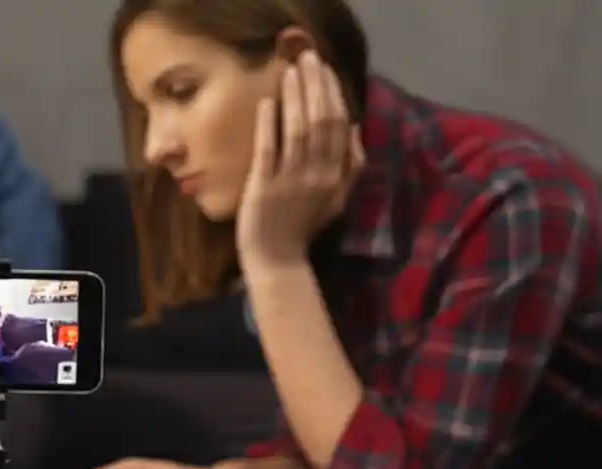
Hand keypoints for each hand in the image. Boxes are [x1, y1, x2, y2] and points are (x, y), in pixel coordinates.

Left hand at [236, 50, 365, 267]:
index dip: (333, 94)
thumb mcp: (338, 198)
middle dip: (315, 85)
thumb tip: (356, 127)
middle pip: (321, 121)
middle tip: (306, 58)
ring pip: (297, 130)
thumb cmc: (304, 227)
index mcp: (337, 175)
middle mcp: (318, 174)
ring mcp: (290, 180)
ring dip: (294, 97)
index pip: (340, 125)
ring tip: (289, 72)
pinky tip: (266, 103)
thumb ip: (351, 165)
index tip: (325, 70)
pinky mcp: (263, 187)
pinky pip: (268, 150)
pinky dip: (268, 124)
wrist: (277, 260)